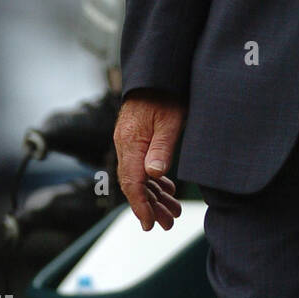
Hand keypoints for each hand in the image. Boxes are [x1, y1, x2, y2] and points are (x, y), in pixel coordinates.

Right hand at [114, 90, 186, 230]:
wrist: (156, 73)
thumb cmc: (165, 94)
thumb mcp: (170, 120)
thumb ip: (161, 148)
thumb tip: (153, 175)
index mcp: (130, 144)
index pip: (132, 183)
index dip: (141, 206)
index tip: (150, 224)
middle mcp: (125, 146)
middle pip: (135, 184)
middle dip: (151, 207)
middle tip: (169, 223)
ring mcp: (130, 142)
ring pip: (140, 177)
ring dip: (155, 195)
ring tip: (173, 212)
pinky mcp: (137, 138)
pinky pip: (142, 165)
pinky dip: (155, 180)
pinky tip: (167, 188)